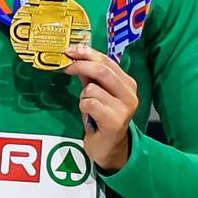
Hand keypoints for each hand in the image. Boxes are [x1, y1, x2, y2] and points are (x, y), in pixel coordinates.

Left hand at [64, 44, 137, 172]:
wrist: (109, 146)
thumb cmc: (101, 116)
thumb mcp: (96, 91)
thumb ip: (89, 74)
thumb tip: (75, 54)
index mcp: (128, 83)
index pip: (107, 61)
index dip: (87, 53)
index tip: (70, 51)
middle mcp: (130, 94)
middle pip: (102, 70)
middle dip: (80, 66)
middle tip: (66, 68)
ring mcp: (124, 108)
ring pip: (92, 88)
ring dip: (83, 95)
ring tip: (88, 105)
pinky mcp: (115, 121)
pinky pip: (89, 103)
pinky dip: (83, 106)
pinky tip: (89, 115)